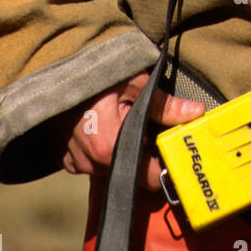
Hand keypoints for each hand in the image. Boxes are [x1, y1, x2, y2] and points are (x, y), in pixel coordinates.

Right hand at [55, 72, 204, 190]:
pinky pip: (93, 163)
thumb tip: (196, 113)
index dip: (166, 165)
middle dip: (145, 153)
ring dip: (123, 150)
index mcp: (110, 147)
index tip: (173, 151)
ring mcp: (77, 164)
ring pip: (113, 167)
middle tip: (150, 129)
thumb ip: (165, 105)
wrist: (54, 73)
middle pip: (132, 171)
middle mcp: (91, 163)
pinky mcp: (67, 160)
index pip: (149, 177)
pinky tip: (104, 128)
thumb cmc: (96, 75)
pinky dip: (103, 150)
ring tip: (124, 121)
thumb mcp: (135, 83)